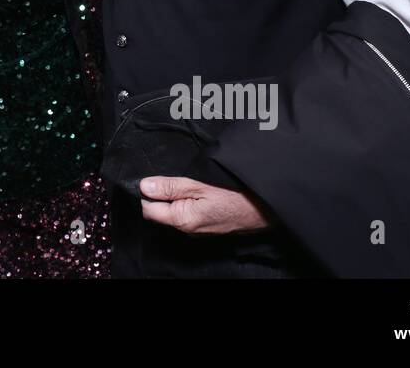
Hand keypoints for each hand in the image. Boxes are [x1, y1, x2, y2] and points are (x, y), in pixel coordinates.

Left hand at [139, 175, 270, 234]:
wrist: (265, 208)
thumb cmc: (236, 195)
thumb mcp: (198, 184)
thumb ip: (170, 186)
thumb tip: (144, 186)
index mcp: (182, 220)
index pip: (148, 209)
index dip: (147, 192)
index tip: (155, 179)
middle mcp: (188, 230)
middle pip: (160, 211)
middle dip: (162, 194)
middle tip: (179, 178)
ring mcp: (198, 230)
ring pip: (175, 211)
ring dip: (177, 197)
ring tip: (193, 183)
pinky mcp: (207, 227)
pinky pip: (189, 214)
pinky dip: (189, 202)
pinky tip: (202, 192)